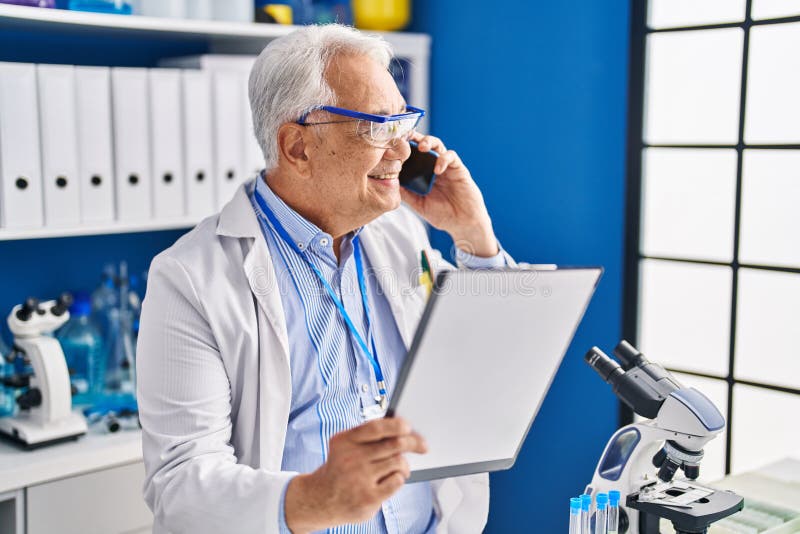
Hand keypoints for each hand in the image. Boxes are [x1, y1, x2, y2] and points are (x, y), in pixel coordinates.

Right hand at [284, 417, 426, 532]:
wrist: (321, 499)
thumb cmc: (341, 468)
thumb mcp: (344, 446)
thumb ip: (367, 436)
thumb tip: (401, 429)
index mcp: (345, 441)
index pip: (376, 428)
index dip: (396, 425)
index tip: (408, 427)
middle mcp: (351, 458)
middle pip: (394, 445)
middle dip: (413, 443)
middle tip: (422, 446)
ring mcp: (359, 479)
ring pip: (398, 462)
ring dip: (404, 465)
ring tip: (401, 467)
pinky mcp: (368, 498)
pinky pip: (397, 481)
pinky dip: (399, 479)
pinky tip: (392, 479)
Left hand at [400, 133, 498, 257]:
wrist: (462, 223)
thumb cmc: (442, 214)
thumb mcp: (419, 204)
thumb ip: (406, 193)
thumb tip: (388, 183)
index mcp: (423, 173)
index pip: (412, 154)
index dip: (403, 147)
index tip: (393, 145)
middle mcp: (433, 167)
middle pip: (424, 144)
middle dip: (415, 138)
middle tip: (406, 138)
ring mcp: (446, 166)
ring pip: (438, 145)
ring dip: (429, 142)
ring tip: (422, 147)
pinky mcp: (459, 169)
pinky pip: (451, 157)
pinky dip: (443, 159)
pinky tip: (437, 170)